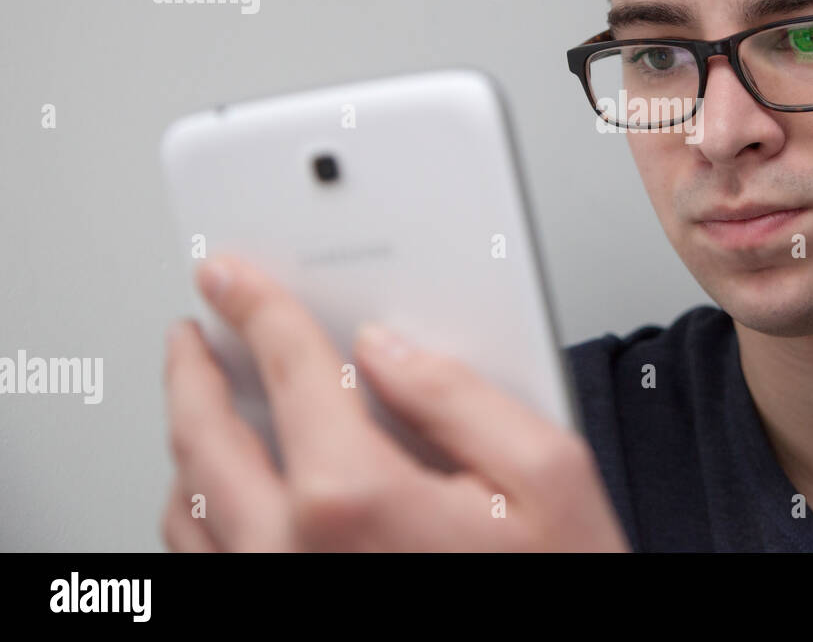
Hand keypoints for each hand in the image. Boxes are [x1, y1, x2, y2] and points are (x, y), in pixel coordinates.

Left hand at [160, 253, 629, 551]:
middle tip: (193, 332)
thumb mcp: (546, 476)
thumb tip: (393, 352)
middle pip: (203, 440)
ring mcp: (274, 596)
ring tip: (198, 401)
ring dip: (183, 441)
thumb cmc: (557, 588)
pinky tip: (214, 492)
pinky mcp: (276, 622)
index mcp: (355, 501)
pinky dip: (189, 512)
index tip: (232, 278)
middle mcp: (290, 556)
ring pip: (183, 508)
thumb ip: (463, 396)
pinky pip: (200, 565)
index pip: (289, 371)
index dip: (258, 309)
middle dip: (189, 372)